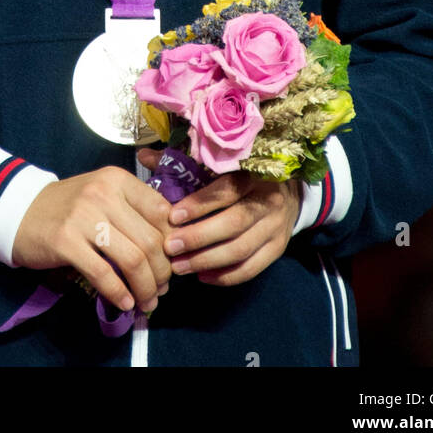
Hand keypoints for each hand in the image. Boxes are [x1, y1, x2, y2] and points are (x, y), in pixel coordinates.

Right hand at [11, 165, 172, 313]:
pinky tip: (124, 303)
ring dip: (145, 288)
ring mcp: (84, 217)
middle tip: (160, 290)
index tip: (171, 262)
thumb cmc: (70, 206)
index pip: (162, 213)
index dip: (172, 243)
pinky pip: (103, 274)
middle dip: (162, 273)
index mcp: (118, 180)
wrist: (21, 210)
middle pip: (150, 241)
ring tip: (146, 301)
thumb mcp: (104, 196)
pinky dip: (119, 294)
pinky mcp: (65, 241)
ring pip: (132, 260)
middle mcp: (104, 194)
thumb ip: (134, 211)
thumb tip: (170, 246)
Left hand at [136, 146, 300, 285]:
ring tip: (178, 267)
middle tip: (169, 247)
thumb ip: (182, 161)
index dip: (200, 204)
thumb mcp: (220, 163)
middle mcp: (268, 200)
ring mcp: (275, 227)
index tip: (173, 216)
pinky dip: (225, 276)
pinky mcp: (277, 249)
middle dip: (198, 238)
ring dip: (207, 261)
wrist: (288, 192)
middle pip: (233, 223)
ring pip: (241, 249)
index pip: (227, 190)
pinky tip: (202, 276)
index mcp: (253, 173)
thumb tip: (143, 156)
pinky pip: (251, 268)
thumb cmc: (244, 175)